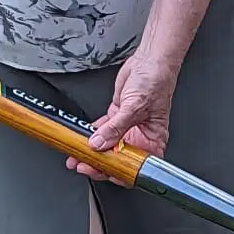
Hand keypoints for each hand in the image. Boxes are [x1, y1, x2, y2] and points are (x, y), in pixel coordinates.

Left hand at [69, 50, 178, 181]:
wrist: (150, 60)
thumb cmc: (156, 82)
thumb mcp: (135, 107)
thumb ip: (115, 127)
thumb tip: (99, 143)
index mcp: (152, 139)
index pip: (135, 165)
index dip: (118, 172)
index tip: (101, 171)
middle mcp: (140, 136)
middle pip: (117, 158)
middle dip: (99, 163)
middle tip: (82, 163)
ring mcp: (127, 126)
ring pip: (107, 145)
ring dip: (91, 150)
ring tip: (76, 154)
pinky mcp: (117, 116)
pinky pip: (102, 129)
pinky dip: (91, 133)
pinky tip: (81, 137)